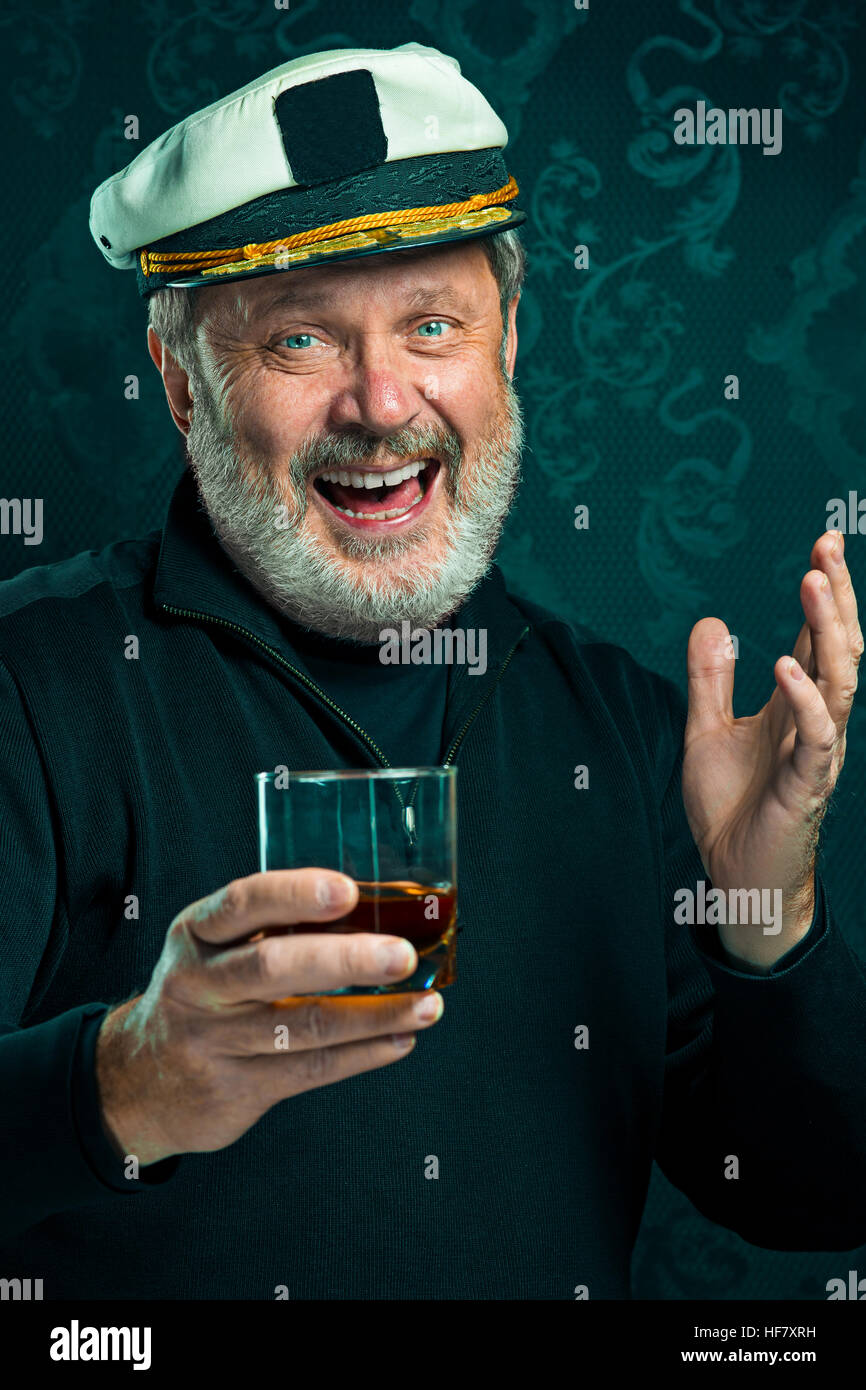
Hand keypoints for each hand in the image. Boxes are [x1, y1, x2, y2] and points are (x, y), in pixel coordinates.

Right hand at [95, 869, 442, 1165]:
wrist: (138, 1080)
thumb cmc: (201, 994)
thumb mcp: (213, 948)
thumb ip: (273, 926)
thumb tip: (374, 908)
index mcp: (196, 934)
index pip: (242, 903)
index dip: (295, 895)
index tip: (347, 891)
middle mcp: (199, 984)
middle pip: (273, 968)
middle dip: (346, 960)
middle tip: (401, 955)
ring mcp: (214, 1041)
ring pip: (303, 1026)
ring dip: (375, 1015)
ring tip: (426, 1004)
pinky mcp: (236, 1089)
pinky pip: (310, 1069)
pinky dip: (364, 1053)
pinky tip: (400, 1038)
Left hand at [681, 530, 861, 969]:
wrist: (733, 874)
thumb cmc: (731, 807)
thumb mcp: (707, 730)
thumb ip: (710, 679)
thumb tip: (710, 620)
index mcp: (795, 704)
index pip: (817, 637)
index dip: (823, 592)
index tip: (823, 543)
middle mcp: (814, 721)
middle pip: (838, 648)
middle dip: (836, 598)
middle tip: (826, 548)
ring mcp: (816, 752)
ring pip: (838, 682)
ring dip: (827, 632)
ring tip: (813, 585)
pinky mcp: (806, 785)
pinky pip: (816, 738)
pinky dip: (804, 700)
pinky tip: (785, 667)